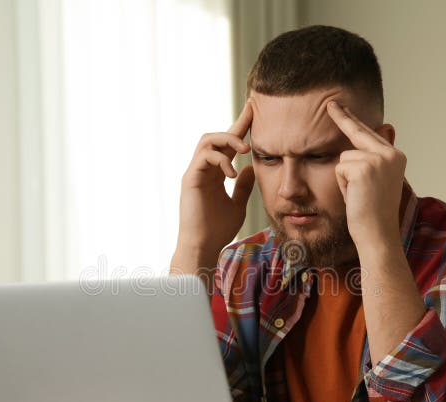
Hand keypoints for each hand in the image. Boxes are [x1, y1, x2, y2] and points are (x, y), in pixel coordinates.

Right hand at [173, 99, 254, 269]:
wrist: (203, 246)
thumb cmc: (218, 230)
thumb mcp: (237, 205)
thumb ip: (243, 186)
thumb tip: (250, 168)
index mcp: (215, 174)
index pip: (228, 146)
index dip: (241, 128)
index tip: (256, 112)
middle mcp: (204, 169)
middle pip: (217, 136)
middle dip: (236, 126)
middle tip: (254, 119)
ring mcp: (195, 172)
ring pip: (208, 140)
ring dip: (228, 139)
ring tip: (245, 149)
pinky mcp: (190, 178)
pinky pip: (203, 156)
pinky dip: (220, 159)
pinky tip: (232, 172)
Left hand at [326, 101, 405, 247]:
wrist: (377, 234)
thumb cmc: (372, 212)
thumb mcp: (375, 182)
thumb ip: (369, 160)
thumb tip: (363, 142)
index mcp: (396, 156)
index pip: (370, 133)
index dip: (353, 120)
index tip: (340, 106)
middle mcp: (391, 154)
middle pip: (358, 132)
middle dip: (342, 117)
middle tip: (329, 103)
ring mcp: (379, 159)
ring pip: (344, 157)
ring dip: (344, 178)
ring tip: (357, 195)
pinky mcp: (364, 167)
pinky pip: (339, 168)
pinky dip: (342, 185)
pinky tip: (354, 196)